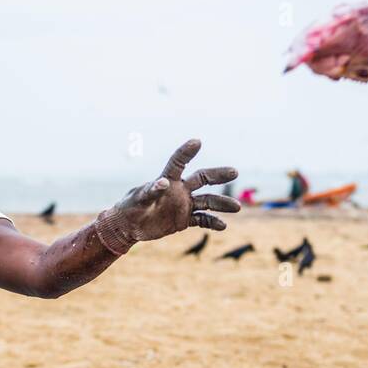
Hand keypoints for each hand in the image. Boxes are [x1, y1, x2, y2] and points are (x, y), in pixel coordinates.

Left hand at [93, 139, 239, 254]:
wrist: (130, 226)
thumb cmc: (130, 208)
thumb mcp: (138, 200)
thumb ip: (150, 190)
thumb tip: (163, 182)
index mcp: (168, 180)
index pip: (178, 162)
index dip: (187, 152)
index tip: (197, 142)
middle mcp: (179, 189)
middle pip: (202, 178)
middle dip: (218, 175)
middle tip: (234, 171)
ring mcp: (184, 204)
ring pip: (207, 201)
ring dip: (221, 204)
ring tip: (237, 207)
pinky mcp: (184, 219)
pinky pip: (202, 220)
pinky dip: (213, 222)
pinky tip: (223, 226)